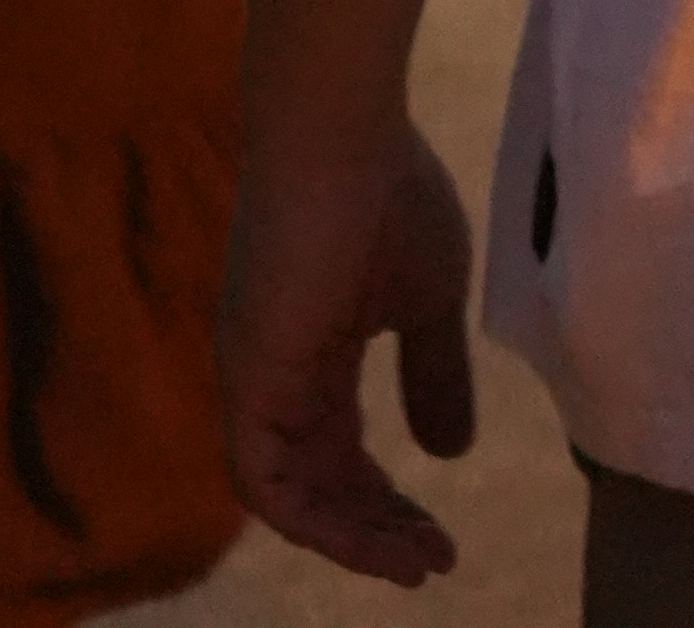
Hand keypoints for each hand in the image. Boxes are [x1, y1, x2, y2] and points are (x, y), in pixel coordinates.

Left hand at [215, 119, 476, 585]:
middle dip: (374, 531)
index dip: (388, 505)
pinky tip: (372, 538)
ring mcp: (254, 376)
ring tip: (414, 563)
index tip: (442, 541)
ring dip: (351, 538)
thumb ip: (434, 373)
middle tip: (433, 562)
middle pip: (316, 483)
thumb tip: (449, 454)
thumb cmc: (387, 193)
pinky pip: (265, 481)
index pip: (341, 454)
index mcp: (313, 351)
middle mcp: (274, 373)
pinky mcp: (245, 375)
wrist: (339, 129)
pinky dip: (316, 522)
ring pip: (288, 495)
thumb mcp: (428, 299)